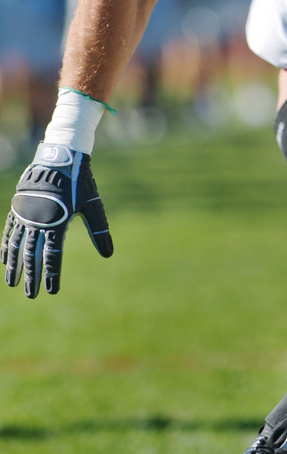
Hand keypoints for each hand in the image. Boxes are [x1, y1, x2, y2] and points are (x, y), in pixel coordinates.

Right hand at [1, 143, 112, 297]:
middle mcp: (38, 220)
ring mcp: (25, 214)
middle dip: (32, 276)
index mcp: (57, 222)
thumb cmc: (80, 182)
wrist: (60, 157)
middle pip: (33, 255)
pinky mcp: (18, 207)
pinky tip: (4, 260)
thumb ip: (99, 230)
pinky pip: (10, 230)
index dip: (52, 274)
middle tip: (30, 295)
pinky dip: (6, 246)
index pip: (53, 255)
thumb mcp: (93, 206)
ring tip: (11, 283)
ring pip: (17, 245)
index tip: (51, 291)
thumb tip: (109, 255)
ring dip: (14, 266)